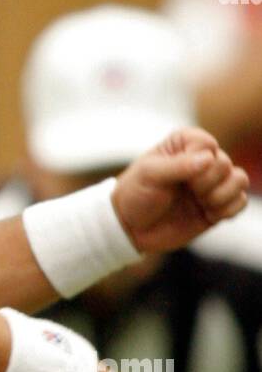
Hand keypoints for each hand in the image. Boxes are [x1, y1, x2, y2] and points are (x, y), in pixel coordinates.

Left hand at [111, 128, 248, 254]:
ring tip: (202, 204)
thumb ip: (178, 166)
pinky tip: (209, 214)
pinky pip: (241, 202)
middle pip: (225, 164)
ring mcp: (211, 184)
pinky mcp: (217, 205)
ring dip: (223, 195)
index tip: (177, 177)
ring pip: (240, 180)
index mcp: (184, 144)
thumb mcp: (149, 175)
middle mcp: (201, 160)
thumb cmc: (135, 194)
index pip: (208, 144)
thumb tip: (208, 159)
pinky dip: (229, 209)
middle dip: (207, 183)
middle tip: (188, 193)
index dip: (197, 163)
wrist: (130, 227)